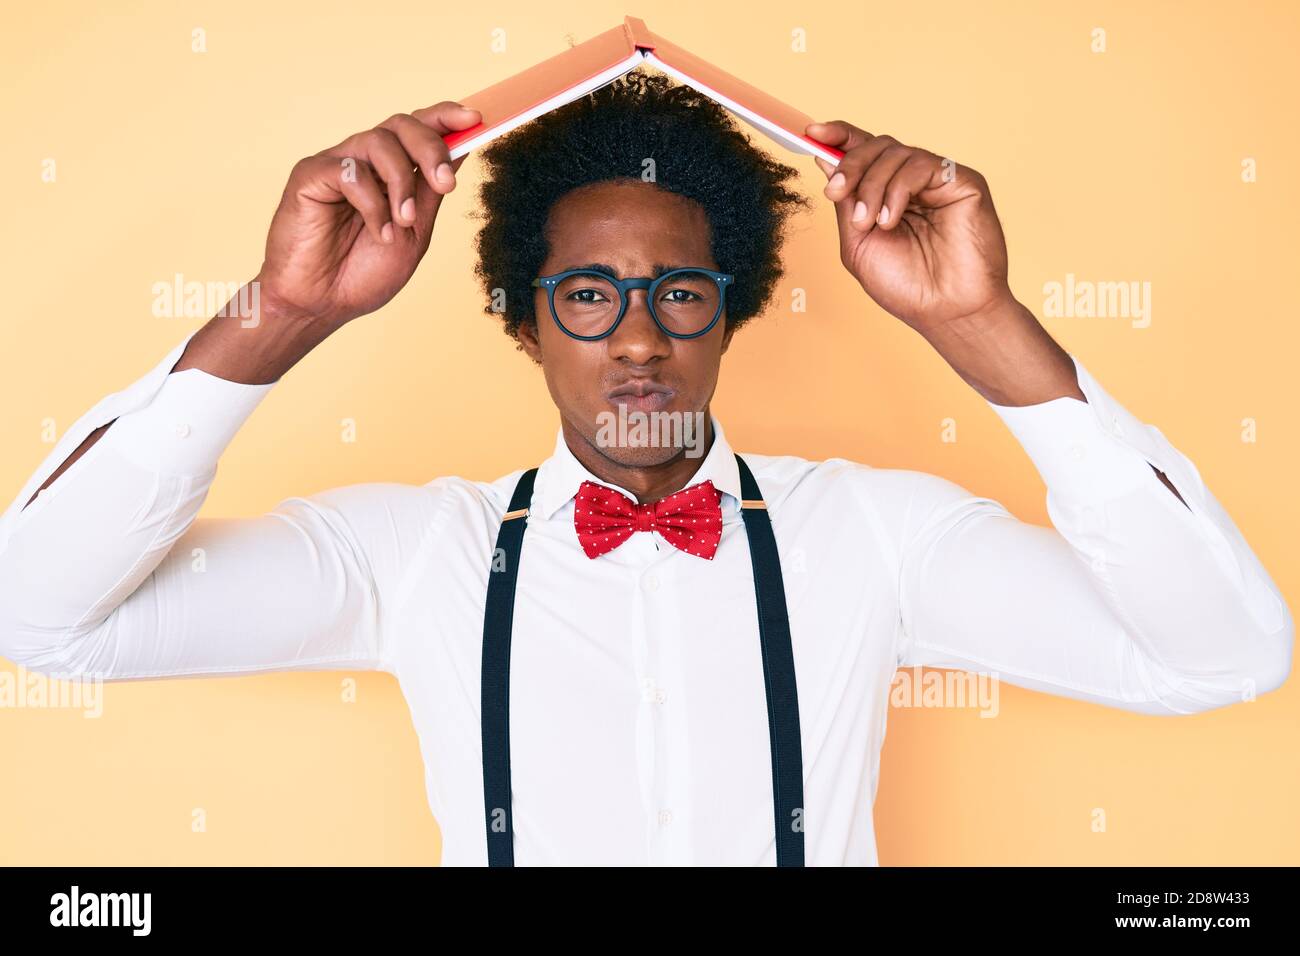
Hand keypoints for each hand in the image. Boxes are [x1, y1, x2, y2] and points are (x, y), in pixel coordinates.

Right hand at [255, 102, 480, 328]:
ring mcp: (336, 165)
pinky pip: (349, 170)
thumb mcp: (415, 232)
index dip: (445, 116)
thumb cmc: (363, 272)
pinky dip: (372, 203)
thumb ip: (431, 192)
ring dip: (402, 183)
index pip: (418, 127)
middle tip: (446, 184)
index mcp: (390, 172)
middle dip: (431, 149)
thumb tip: (461, 151)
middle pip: (402, 124)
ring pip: (378, 141)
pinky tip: (377, 232)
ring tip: (404, 223)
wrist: (322, 304)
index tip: (475, 118)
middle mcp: (364, 161)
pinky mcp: (310, 175)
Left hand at [807, 121, 1014, 338]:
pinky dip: (897, 190)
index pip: (864, 151)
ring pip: (895, 153)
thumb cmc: (906, 286)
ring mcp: (937, 180)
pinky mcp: (962, 181)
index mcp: (886, 194)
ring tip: (871, 224)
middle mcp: (912, 182)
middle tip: (837, 192)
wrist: (945, 311)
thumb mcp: (857, 243)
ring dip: (872, 186)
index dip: (839, 136)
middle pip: (876, 145)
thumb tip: (824, 158)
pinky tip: (891, 219)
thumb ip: (845, 201)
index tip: (813, 133)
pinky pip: (920, 165)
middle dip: (850, 165)